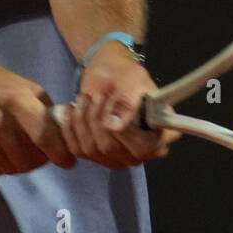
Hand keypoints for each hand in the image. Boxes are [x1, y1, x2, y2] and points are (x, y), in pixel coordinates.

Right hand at [0, 59, 75, 174]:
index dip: (58, 152)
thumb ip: (43, 109)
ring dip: (19, 164)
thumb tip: (63, 136)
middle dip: (38, 160)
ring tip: (17, 150)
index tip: (68, 162)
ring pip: (10, 167)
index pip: (44, 135)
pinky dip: (0, 163)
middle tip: (39, 154)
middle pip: (27, 159)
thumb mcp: (21, 86)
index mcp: (16, 100)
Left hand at [61, 42, 179, 168]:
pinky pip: (77, 149)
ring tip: (86, 98)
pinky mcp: (98, 157)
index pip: (145, 147)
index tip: (111, 103)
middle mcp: (143, 152)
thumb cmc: (126, 75)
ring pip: (92, 150)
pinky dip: (70, 127)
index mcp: (161, 134)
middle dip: (98, 118)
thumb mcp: (132, 79)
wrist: (108, 76)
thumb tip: (115, 126)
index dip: (125, 132)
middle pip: (112, 149)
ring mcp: (120, 157)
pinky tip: (73, 110)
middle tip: (99, 96)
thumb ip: (128, 100)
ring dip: (83, 120)